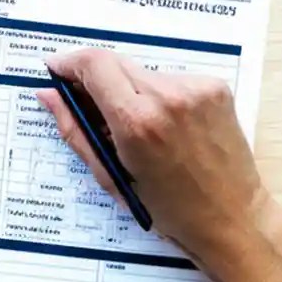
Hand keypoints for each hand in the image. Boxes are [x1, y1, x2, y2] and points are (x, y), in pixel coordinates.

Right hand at [37, 49, 281, 281]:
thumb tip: (49, 96)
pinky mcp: (216, 87)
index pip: (94, 65)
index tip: (58, 70)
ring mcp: (195, 89)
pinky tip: (170, 129)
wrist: (233, 218)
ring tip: (142, 131)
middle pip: (116, 64)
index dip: (70, 63)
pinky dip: (161, 97)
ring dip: (132, 92)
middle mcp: (167, 97)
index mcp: (136, 122)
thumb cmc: (170, 210)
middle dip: (98, 80)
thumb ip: (76, 132)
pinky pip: (172, 80)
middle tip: (94, 109)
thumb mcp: (112, 177)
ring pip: (143, 72)